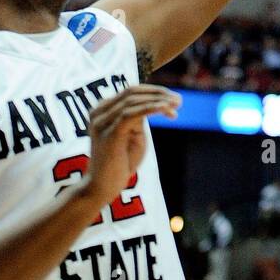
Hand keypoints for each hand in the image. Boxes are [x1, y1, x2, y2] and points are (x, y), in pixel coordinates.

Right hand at [84, 84, 179, 207]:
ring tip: (177, 105)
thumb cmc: (120, 163)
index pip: (131, 92)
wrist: (102, 188)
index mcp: (104, 110)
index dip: (154, 91)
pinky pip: (131, 114)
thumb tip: (154, 102)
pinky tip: (166, 110)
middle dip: (158, 93)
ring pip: (133, 101)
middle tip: (179, 100)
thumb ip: (139, 117)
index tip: (174, 97)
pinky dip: (151, 108)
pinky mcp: (110, 134)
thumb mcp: (133, 135)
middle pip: (132, 92)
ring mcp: (102, 122)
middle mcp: (99, 112)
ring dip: (158, 101)